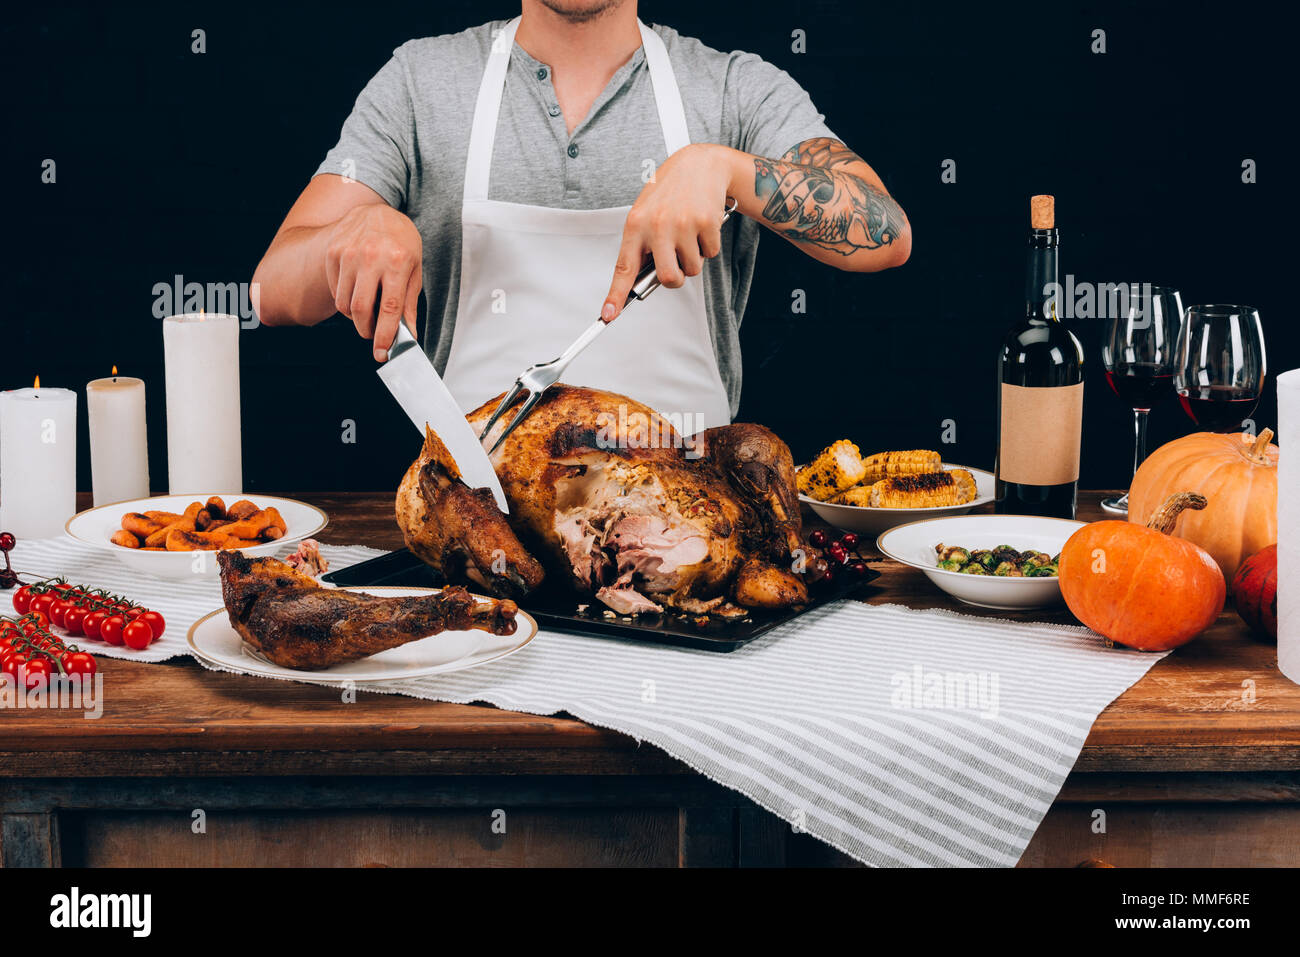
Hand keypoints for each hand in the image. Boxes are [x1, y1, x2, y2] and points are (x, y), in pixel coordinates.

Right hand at [323, 203, 422, 359]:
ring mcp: (348, 253)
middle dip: (366, 330)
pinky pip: (335, 291)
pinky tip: (356, 294)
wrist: (378, 213)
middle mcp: (370, 256)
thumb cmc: (401, 243)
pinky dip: (345, 302)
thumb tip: (410, 335)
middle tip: (373, 334)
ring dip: (355, 318)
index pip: (389, 308)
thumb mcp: (414, 269)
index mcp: (397, 261)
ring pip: (345, 303)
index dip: (384, 335)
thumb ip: (409, 303)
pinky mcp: (333, 253)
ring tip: (367, 312)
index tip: (381, 352)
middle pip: (361, 309)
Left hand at [601, 143, 736, 321]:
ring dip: (693, 259)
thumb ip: (644, 245)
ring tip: (689, 234)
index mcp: (636, 225)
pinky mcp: (707, 223)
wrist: (699, 164)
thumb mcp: (647, 214)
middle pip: (668, 278)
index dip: (616, 295)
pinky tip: (702, 224)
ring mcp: (683, 224)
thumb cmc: (669, 192)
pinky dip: (708, 245)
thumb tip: (644, 280)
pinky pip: (710, 254)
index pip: (623, 267)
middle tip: (677, 263)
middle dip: (676, 278)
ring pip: (691, 269)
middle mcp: (657, 226)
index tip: (608, 316)